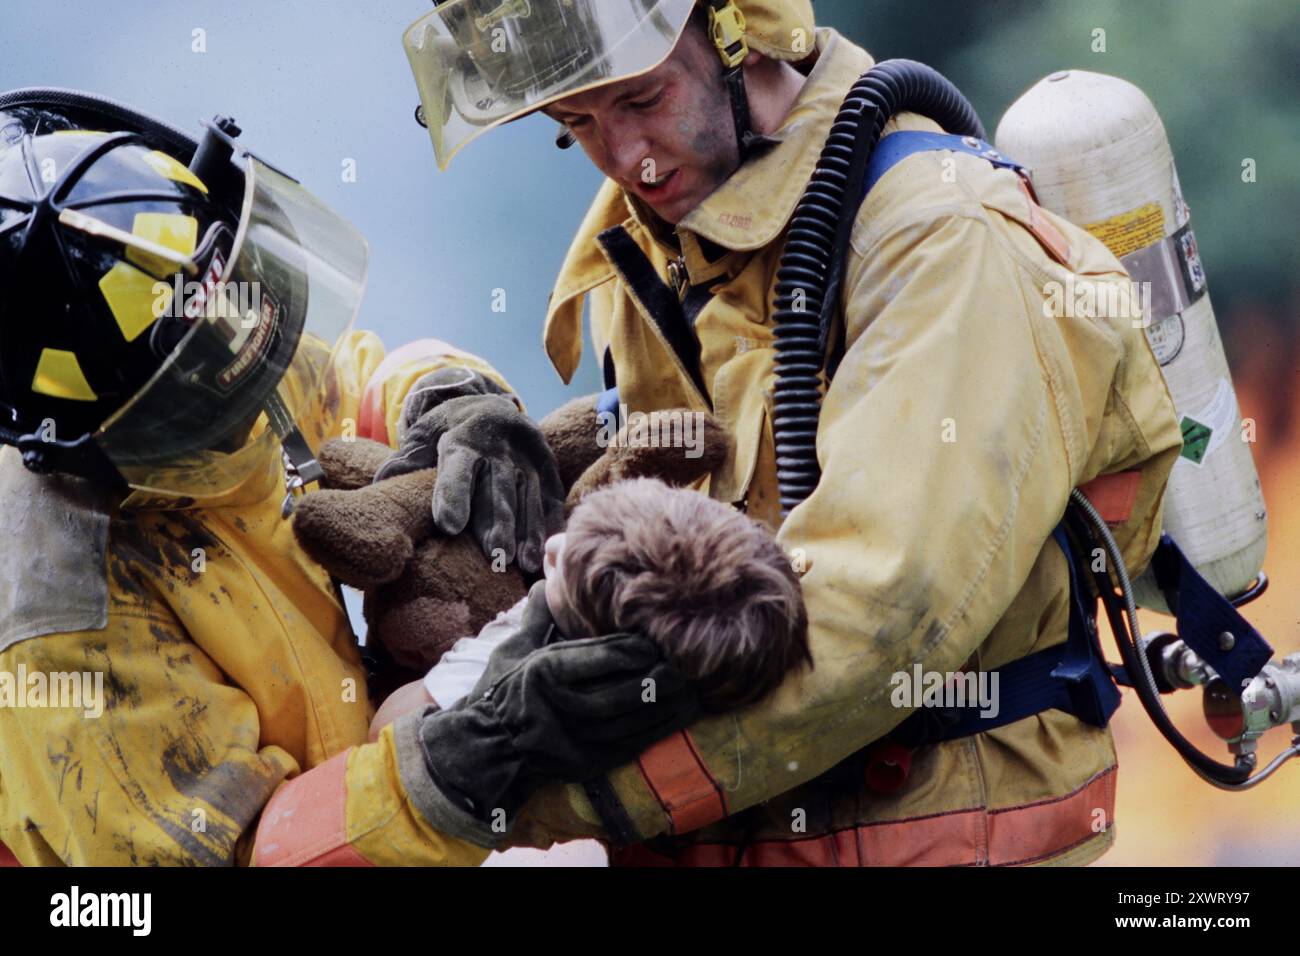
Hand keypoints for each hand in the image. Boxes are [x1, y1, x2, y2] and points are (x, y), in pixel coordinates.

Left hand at [374, 368, 564, 572]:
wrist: (490, 404)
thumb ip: (406, 462)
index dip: (454, 494)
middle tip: (495, 555)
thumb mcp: (423, 436)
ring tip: (523, 563)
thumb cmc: (448, 431)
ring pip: (528, 495)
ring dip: (527, 530)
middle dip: (498, 521)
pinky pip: (551, 496)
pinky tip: (545, 552)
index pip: (458, 467)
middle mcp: (499, 446)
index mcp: (463, 438)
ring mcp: (527, 455)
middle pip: (498, 486)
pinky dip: (549, 524)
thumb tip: (379, 486)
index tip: (450, 525)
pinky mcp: (547, 465)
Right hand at [411, 585, 701, 845]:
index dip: (633, 650)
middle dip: (660, 678)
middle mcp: (561, 707)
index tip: (658, 638)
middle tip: (690, 662)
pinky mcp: (588, 763)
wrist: (482, 750)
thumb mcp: (512, 649)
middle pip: (623, 692)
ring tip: (696, 687)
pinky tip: (681, 715)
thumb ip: (538, 615)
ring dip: (668, 705)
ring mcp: (576, 740)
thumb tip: (552, 577)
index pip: (599, 658)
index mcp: (543, 673)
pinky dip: (659, 730)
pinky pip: (631, 746)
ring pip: (633, 721)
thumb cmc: (499, 691)